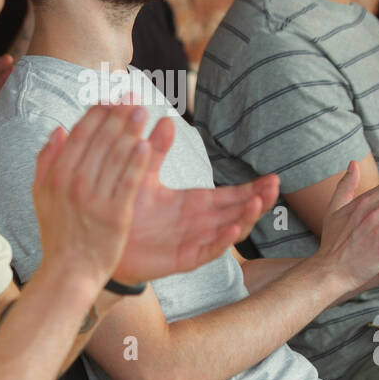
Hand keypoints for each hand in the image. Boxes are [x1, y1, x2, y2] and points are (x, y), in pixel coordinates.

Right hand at [32, 103, 152, 289]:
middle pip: (100, 140)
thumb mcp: (40, 195)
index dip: (97, 114)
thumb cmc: (57, 232)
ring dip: (130, 130)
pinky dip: (136, 161)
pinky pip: (128, 182)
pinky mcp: (115, 214)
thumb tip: (58, 129)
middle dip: (118, 115)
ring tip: (143, 111)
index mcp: (56, 175)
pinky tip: (146, 144)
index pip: (79, 135)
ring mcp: (94, 198)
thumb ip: (45, 160)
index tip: (111, 99)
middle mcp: (74, 183)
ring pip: (115, 156)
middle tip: (132, 97)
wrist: (69, 270)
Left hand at [114, 117, 276, 284]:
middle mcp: (199, 223)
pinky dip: (221, 241)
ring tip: (257, 203)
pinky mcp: (183, 259)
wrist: (103, 242)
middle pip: (237, 211)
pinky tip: (232, 228)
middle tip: (275, 187)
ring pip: (229, 231)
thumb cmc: (128, 211)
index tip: (273, 178)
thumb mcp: (144, 176)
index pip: (230, 195)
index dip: (252, 188)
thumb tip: (166, 120)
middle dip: (258, 200)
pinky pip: (207, 251)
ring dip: (245, 218)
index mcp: (194, 203)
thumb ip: (157, 151)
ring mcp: (194, 241)